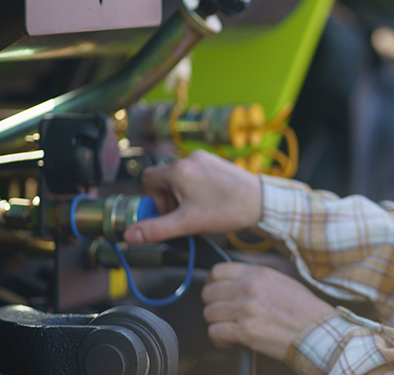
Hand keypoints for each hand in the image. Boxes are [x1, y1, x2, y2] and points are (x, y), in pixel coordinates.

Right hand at [124, 149, 261, 245]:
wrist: (263, 202)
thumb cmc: (227, 210)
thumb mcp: (187, 224)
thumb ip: (156, 229)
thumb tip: (130, 235)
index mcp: (179, 170)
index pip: (147, 180)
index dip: (153, 200)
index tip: (168, 214)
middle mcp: (190, 158)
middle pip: (164, 179)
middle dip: (169, 200)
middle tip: (185, 216)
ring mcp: (205, 158)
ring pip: (181, 178)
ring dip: (184, 196)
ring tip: (200, 211)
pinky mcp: (217, 162)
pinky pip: (196, 175)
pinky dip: (197, 190)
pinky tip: (211, 203)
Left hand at [201, 262, 338, 359]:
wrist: (318, 332)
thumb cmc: (305, 310)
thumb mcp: (282, 282)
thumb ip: (257, 280)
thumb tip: (235, 283)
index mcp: (258, 274)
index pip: (218, 271)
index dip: (213, 284)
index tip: (217, 292)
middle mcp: (249, 288)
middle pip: (209, 293)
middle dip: (214, 305)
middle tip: (224, 313)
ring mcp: (245, 309)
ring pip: (209, 313)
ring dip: (217, 323)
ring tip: (230, 328)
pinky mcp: (245, 331)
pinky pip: (215, 333)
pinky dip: (219, 339)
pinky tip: (230, 340)